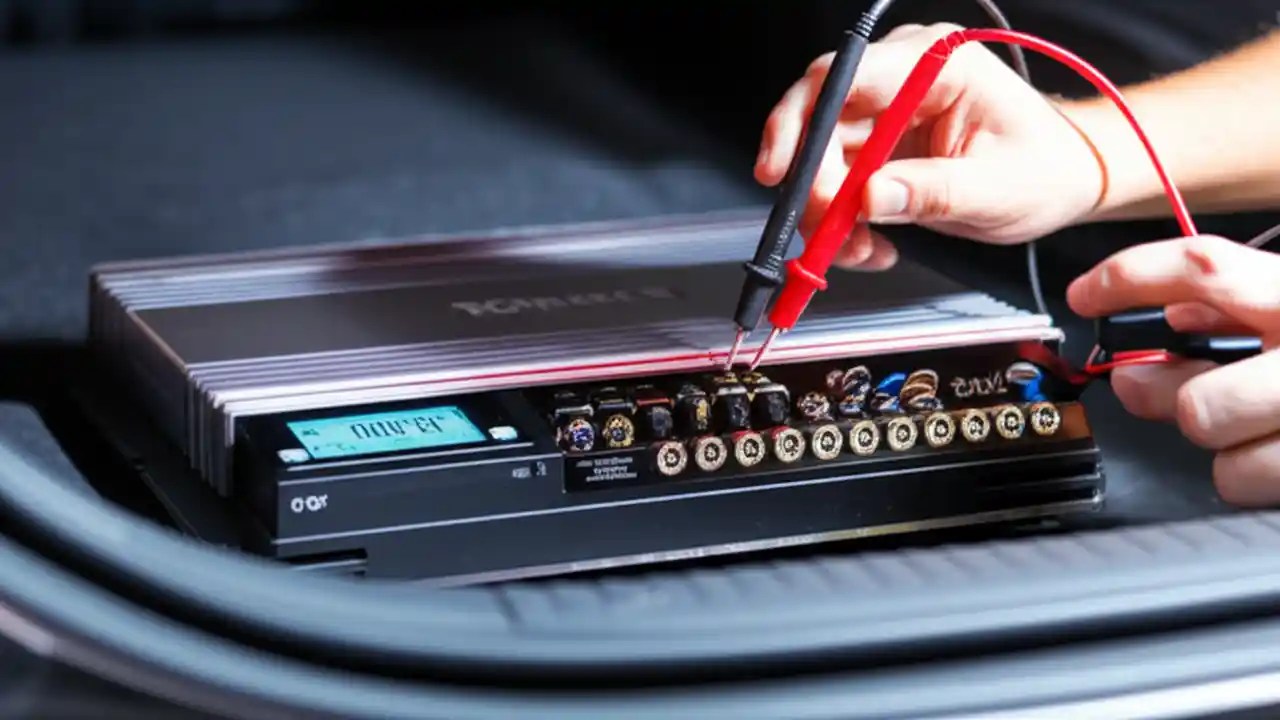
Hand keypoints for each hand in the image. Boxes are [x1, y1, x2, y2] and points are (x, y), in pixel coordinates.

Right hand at [755, 23, 1105, 269]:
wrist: (1061, 180)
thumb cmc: (1044, 169)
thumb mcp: (997, 189)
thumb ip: (933, 192)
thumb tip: (867, 197)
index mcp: (935, 63)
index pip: (844, 79)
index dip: (800, 125)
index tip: (782, 175)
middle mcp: (900, 76)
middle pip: (819, 121)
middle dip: (814, 185)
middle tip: (826, 234)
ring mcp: (884, 111)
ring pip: (819, 159)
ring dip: (826, 214)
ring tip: (860, 250)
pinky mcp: (876, 146)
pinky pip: (835, 182)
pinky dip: (841, 222)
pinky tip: (869, 243)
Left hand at [1067, 236, 1279, 505]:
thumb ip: (1242, 304)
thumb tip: (1172, 315)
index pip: (1206, 269)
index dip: (1130, 276)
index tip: (1085, 294)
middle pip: (1200, 405)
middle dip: (1173, 403)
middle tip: (1164, 387)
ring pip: (1227, 467)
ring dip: (1226, 453)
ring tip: (1256, 429)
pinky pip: (1254, 492)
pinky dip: (1257, 478)